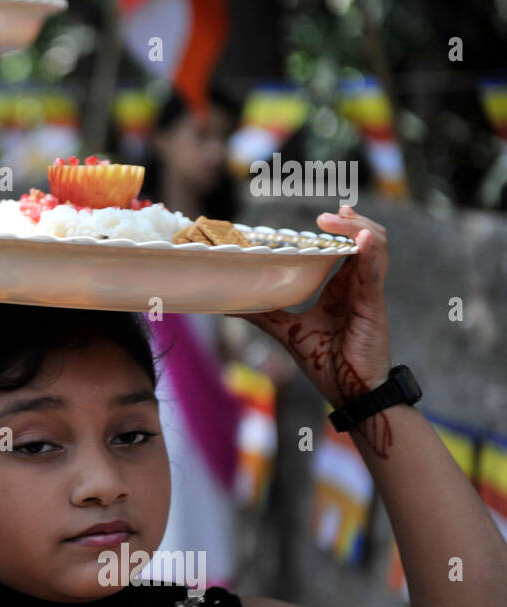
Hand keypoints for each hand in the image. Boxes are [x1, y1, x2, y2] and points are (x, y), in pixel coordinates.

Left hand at [228, 204, 391, 407]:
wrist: (349, 391)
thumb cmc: (325, 362)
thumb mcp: (288, 331)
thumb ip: (264, 314)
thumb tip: (230, 304)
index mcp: (339, 289)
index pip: (344, 249)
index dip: (341, 229)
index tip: (327, 216)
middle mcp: (356, 286)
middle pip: (364, 240)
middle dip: (349, 222)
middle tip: (327, 215)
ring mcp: (367, 293)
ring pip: (375, 247)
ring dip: (358, 228)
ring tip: (339, 218)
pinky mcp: (373, 304)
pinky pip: (375, 271)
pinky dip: (371, 251)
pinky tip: (363, 238)